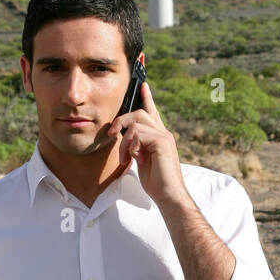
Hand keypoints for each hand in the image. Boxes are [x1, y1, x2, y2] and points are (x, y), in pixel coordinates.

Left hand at [106, 81, 186, 207]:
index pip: (152, 111)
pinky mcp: (161, 141)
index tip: (143, 85)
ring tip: (124, 157)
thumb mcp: (143, 159)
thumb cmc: (156, 182)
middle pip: (139, 112)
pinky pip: (138, 134)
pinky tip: (134, 159)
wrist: (168, 194)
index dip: (147, 97)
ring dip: (124, 141)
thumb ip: (137, 146)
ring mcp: (164, 136)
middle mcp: (163, 132)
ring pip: (136, 123)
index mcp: (159, 136)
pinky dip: (131, 147)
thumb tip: (125, 138)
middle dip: (121, 120)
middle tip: (111, 133)